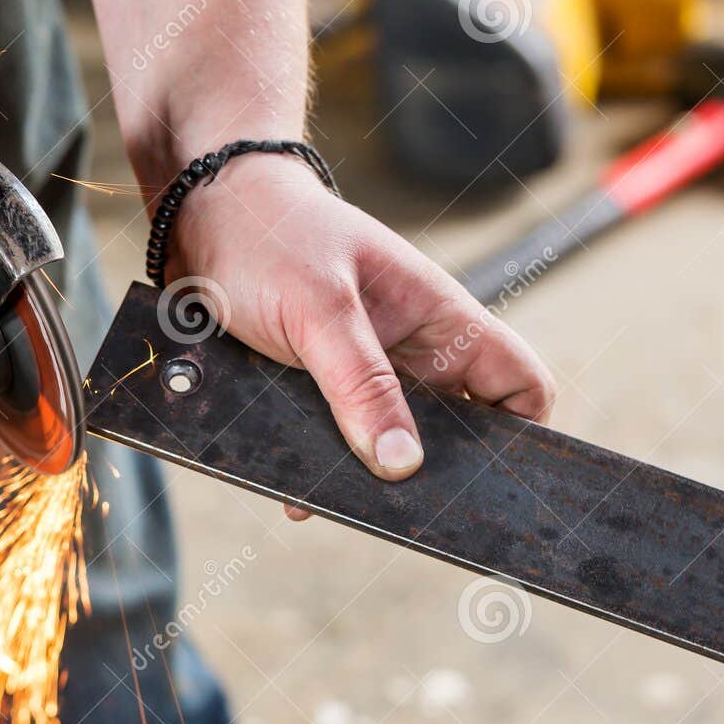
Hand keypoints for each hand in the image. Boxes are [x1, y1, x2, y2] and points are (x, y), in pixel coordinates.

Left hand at [169, 157, 555, 517]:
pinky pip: (335, 436)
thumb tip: (404, 465)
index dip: (522, 435)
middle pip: (455, 427)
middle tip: (405, 512)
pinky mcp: (317, 381)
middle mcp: (410, 348)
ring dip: (366, 475)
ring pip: (388, 440)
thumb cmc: (270, 236)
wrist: (201, 211)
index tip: (491, 485)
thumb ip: (362, 386)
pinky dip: (319, 464)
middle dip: (434, 472)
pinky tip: (295, 491)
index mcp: (439, 319)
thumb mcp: (320, 313)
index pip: (518, 383)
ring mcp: (364, 366)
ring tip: (338, 503)